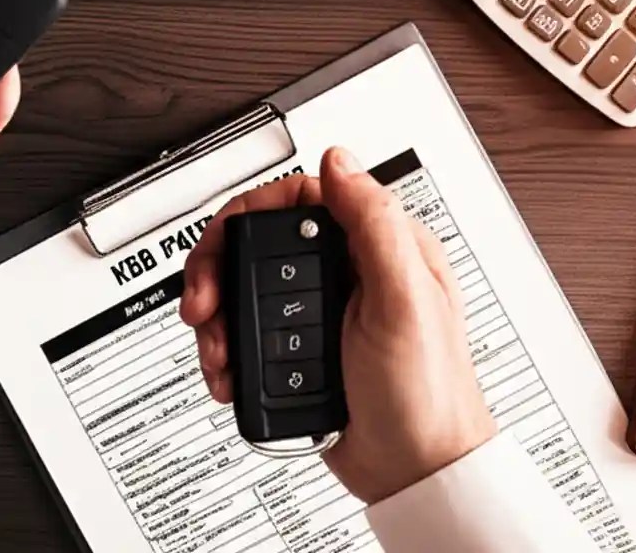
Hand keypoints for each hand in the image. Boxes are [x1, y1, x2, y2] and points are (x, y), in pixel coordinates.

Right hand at [181, 147, 496, 503]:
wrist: (415, 474)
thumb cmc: (430, 395)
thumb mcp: (406, 301)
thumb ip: (374, 225)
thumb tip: (341, 161)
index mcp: (381, 248)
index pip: (303, 198)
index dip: (254, 213)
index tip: (227, 243)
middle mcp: (349, 273)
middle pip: (261, 243)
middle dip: (220, 270)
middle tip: (205, 305)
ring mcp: (322, 314)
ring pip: (246, 289)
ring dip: (219, 316)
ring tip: (219, 350)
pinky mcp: (301, 352)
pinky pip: (248, 335)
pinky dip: (228, 350)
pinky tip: (230, 371)